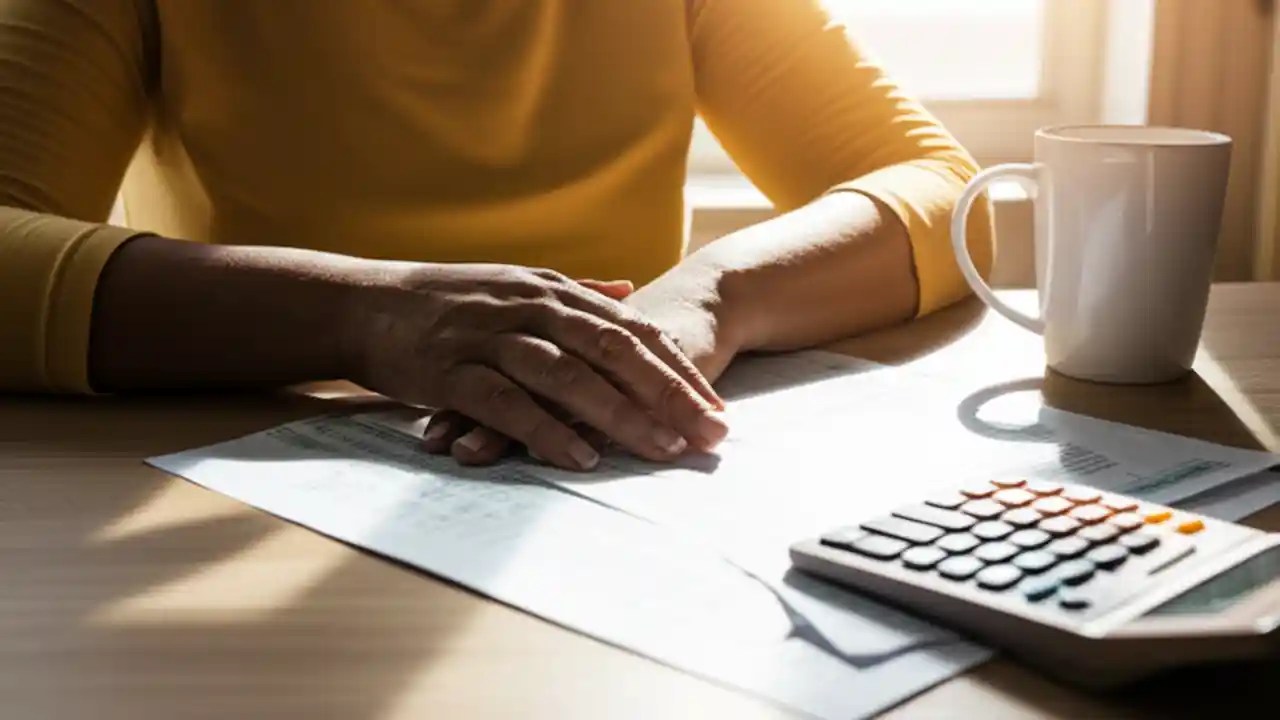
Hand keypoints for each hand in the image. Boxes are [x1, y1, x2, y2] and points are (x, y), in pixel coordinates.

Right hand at [343, 263, 726, 470]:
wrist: (365, 303)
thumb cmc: (450, 300)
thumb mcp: (518, 282)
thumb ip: (576, 290)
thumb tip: (628, 291)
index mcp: (552, 290)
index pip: (630, 330)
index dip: (677, 369)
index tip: (716, 408)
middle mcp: (529, 308)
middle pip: (612, 350)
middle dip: (667, 393)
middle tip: (709, 433)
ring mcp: (489, 338)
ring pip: (567, 376)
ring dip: (619, 415)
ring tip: (662, 450)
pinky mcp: (452, 370)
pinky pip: (507, 402)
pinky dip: (545, 430)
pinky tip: (581, 457)